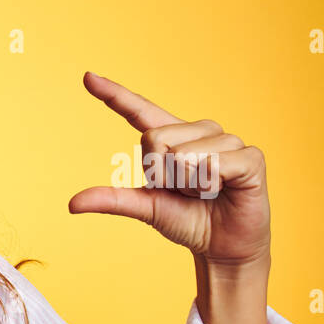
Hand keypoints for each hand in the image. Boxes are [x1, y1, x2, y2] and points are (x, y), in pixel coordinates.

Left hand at [68, 72, 271, 266]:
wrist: (222, 245)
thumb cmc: (187, 219)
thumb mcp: (145, 208)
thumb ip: (113, 200)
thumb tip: (73, 204)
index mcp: (171, 139)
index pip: (139, 111)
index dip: (114, 95)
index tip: (88, 78)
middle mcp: (199, 132)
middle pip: (155, 139)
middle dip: (162, 175)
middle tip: (184, 190)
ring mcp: (227, 141)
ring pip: (184, 155)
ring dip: (188, 184)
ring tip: (205, 191)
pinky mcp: (250, 156)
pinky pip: (215, 165)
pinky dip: (210, 185)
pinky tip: (222, 190)